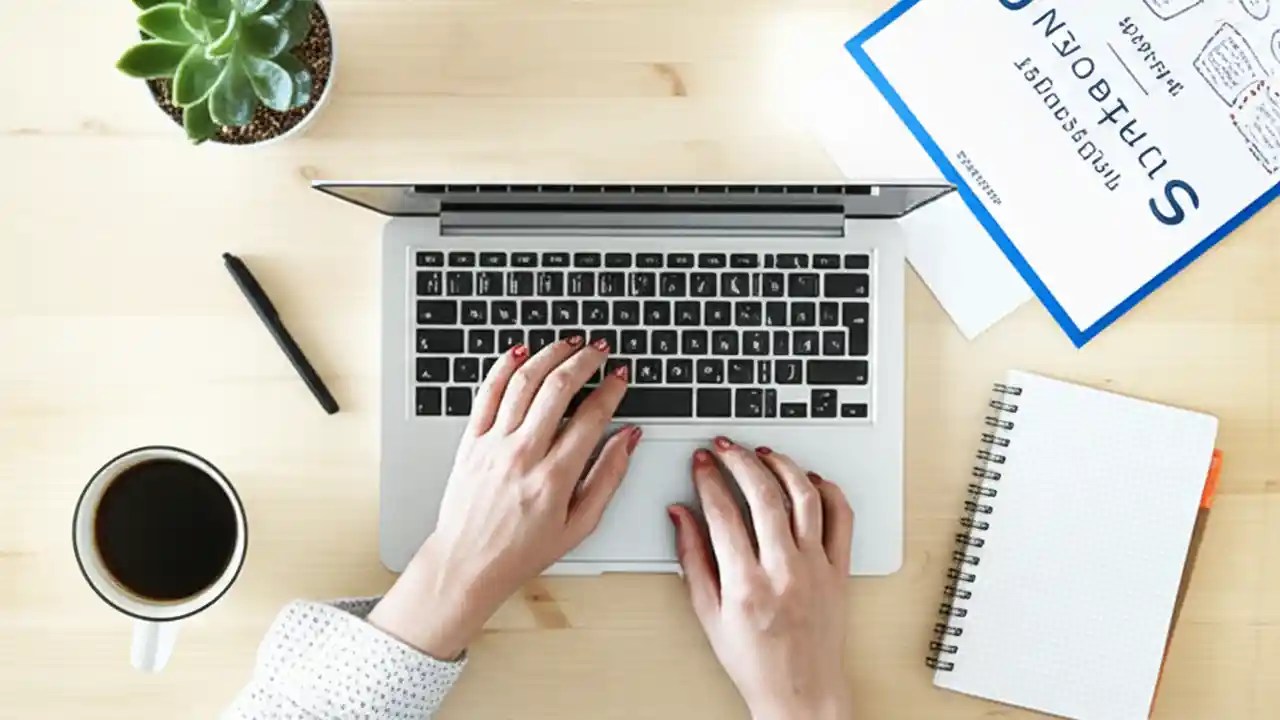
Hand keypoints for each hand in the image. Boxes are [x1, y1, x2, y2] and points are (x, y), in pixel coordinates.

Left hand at [370, 336, 639, 658]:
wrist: (467, 563)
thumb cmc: (522, 551)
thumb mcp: (579, 525)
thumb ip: (608, 477)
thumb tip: (628, 439)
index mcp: (554, 479)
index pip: (591, 417)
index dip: (611, 390)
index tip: (620, 377)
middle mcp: (522, 455)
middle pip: (558, 389)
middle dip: (584, 362)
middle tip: (599, 351)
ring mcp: (493, 445)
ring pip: (523, 382)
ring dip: (549, 356)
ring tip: (568, 344)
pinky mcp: (471, 441)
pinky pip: (487, 393)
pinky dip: (504, 367)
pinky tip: (521, 353)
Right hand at [669, 438, 854, 719]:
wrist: (801, 693)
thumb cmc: (754, 661)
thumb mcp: (708, 614)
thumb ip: (693, 559)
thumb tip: (680, 516)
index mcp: (747, 584)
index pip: (723, 512)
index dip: (708, 479)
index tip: (701, 463)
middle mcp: (785, 571)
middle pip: (763, 495)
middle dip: (740, 460)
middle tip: (726, 447)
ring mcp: (817, 568)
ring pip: (805, 497)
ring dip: (782, 465)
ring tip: (763, 452)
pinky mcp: (839, 570)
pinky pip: (841, 518)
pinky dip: (827, 490)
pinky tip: (808, 479)